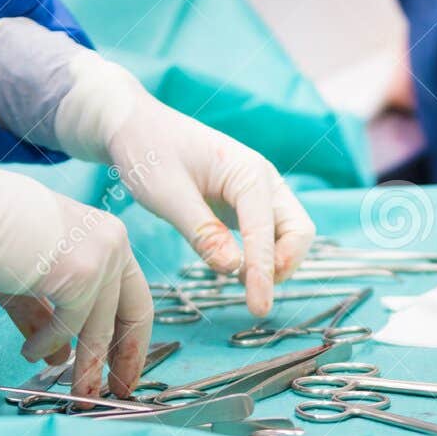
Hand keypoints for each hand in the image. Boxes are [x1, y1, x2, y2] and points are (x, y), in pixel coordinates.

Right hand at [0, 160, 151, 397]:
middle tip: (115, 395)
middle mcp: (114, 242)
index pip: (134, 298)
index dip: (132, 341)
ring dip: (86, 367)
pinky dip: (47, 344)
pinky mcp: (81, 273)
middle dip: (121, 361)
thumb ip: (48, 316)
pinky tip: (30, 354)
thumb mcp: (31, 280)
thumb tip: (61, 359)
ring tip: (77, 394)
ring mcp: (100, 256)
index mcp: (109, 236)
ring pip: (100, 328)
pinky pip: (68, 325)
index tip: (125, 372)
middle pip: (130, 317)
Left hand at [106, 100, 314, 315]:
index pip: (266, 230)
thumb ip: (201, 232)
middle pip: (299, 231)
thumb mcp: (167, 194)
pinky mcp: (247, 204)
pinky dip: (262, 256)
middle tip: (254, 295)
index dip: (264, 272)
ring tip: (242, 284)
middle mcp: (263, 180)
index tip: (258, 307)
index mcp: (248, 172)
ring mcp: (259, 192)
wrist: (137, 128)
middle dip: (284, 265)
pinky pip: (270, 234)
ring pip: (289, 234)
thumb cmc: (149, 153)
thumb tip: (234, 269)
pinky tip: (237, 269)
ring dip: (275, 263)